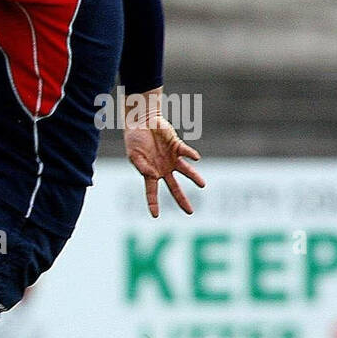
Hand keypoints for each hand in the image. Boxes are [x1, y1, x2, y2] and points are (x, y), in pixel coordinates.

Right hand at [123, 88, 204, 217]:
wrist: (142, 121)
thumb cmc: (134, 139)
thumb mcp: (134, 155)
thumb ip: (142, 167)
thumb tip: (154, 176)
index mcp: (150, 173)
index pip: (151, 192)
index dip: (153, 204)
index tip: (155, 216)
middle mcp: (163, 169)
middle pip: (174, 188)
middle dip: (182, 200)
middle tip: (190, 212)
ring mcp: (171, 159)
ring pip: (186, 172)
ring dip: (194, 178)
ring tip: (202, 185)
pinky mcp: (177, 147)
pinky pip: (186, 153)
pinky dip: (191, 155)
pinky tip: (196, 158)